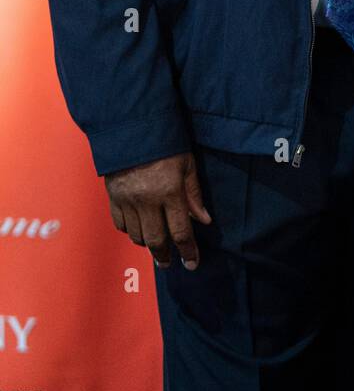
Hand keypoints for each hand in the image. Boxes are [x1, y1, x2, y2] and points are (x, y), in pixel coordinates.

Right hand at [105, 153, 211, 268]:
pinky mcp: (113, 197)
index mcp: (170, 192)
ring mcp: (127, 200)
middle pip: (156, 240)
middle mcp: (147, 201)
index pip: (181, 231)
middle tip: (169, 263)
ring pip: (137, 235)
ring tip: (156, 246)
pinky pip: (120, 224)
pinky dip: (130, 231)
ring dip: (147, 244)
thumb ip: (194, 193)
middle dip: (164, 256)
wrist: (131, 126)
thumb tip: (204, 220)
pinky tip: (138, 229)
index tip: (192, 263)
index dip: (187, 251)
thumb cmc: (165, 142)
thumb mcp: (187, 163)